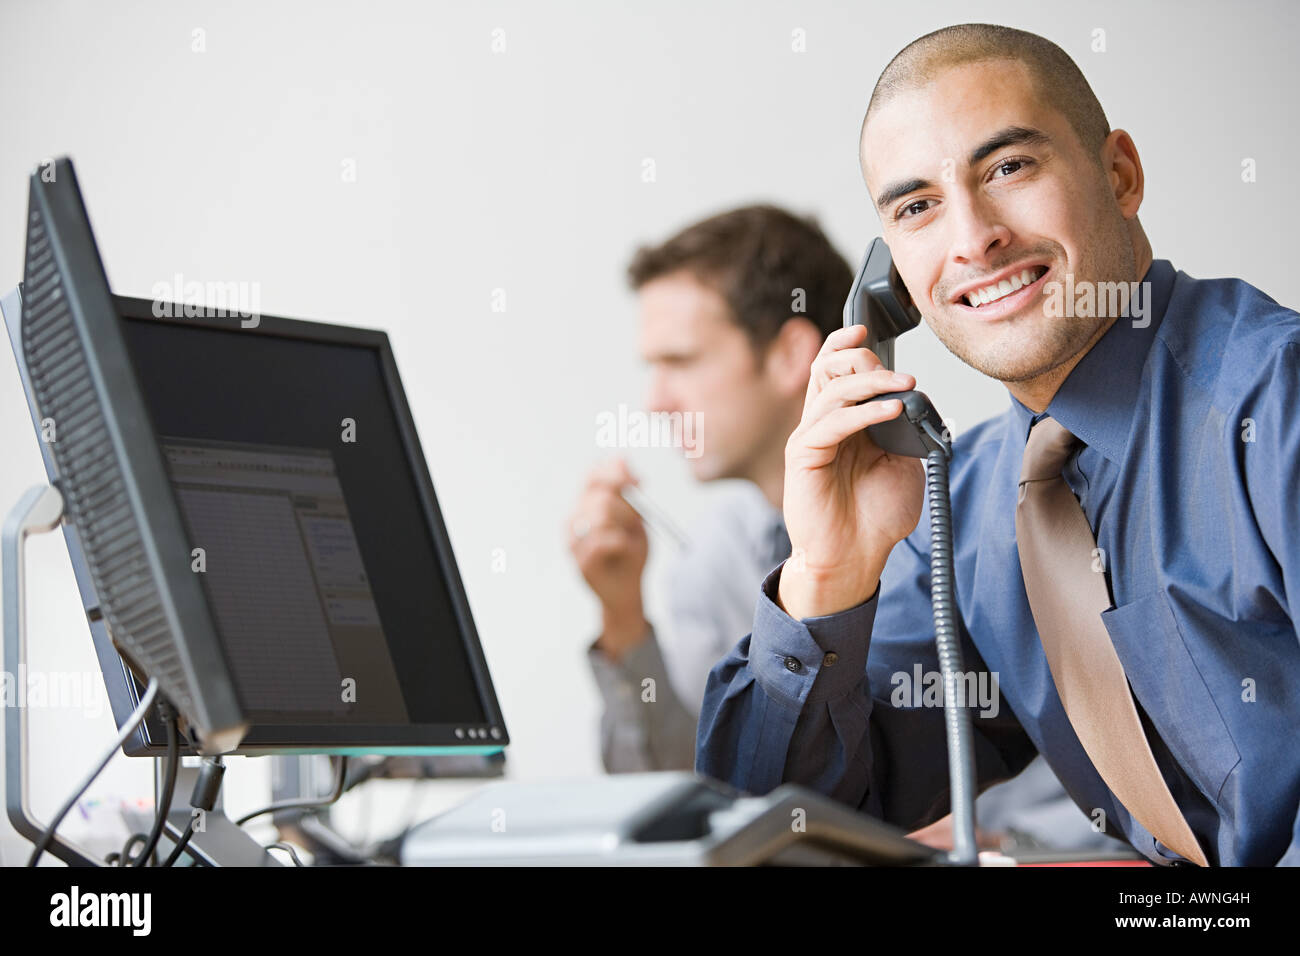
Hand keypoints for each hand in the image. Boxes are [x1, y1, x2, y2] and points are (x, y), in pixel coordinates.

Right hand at [567, 458, 649, 659]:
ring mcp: (573, 540)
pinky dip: (622, 543)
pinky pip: (603, 540)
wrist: (628, 591)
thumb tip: (624, 460)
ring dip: (625, 526)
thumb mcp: (636, 520)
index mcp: (588, 505)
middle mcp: (576, 518)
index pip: (593, 476)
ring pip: (601, 516)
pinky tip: (624, 551)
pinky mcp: (579, 559)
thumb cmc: (631, 554)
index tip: (639, 483)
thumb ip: (628, 493)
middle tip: (639, 521)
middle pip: (601, 496)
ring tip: (629, 541)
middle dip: (628, 508)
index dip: (616, 474)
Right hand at [778, 324, 925, 618]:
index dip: (847, 345)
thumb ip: (905, 428)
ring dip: (871, 382)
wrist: (855, 559)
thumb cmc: (875, 517)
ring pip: (830, 389)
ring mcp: (810, 439)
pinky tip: (890, 410)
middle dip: (862, 360)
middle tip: (899, 373)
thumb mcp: (904, 462)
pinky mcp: (804, 456)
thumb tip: (915, 398)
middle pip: (827, 368)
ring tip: (905, 387)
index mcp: (843, 422)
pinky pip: (830, 422)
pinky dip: (863, 411)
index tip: (868, 331)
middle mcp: (822, 424)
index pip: (835, 368)